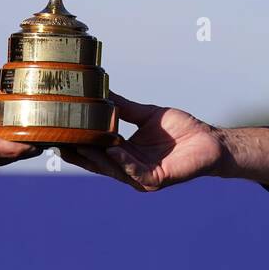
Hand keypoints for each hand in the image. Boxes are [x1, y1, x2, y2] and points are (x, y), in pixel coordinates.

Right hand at [60, 92, 223, 190]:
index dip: (78, 143)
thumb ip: (123, 108)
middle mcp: (129, 168)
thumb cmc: (181, 130)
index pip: (95, 150)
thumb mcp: (146, 115)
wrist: (209, 141)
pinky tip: (113, 149)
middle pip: (98, 162)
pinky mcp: (156, 179)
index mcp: (125, 153)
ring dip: (96, 157)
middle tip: (59, 140)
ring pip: (112, 168)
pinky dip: (123, 161)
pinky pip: (135, 171)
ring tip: (80, 143)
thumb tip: (101, 90)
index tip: (58, 131)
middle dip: (79, 153)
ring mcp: (141, 176)